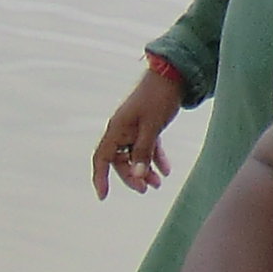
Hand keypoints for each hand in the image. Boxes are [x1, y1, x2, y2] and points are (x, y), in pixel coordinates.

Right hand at [92, 68, 181, 199]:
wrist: (172, 75)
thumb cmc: (158, 98)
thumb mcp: (152, 127)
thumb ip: (144, 151)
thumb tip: (137, 176)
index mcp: (117, 129)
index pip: (102, 158)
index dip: (100, 177)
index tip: (103, 196)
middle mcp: (122, 130)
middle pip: (120, 161)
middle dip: (132, 176)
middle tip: (146, 189)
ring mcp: (134, 128)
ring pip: (135, 155)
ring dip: (145, 170)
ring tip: (158, 183)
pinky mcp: (147, 126)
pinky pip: (147, 147)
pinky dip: (155, 158)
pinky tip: (166, 170)